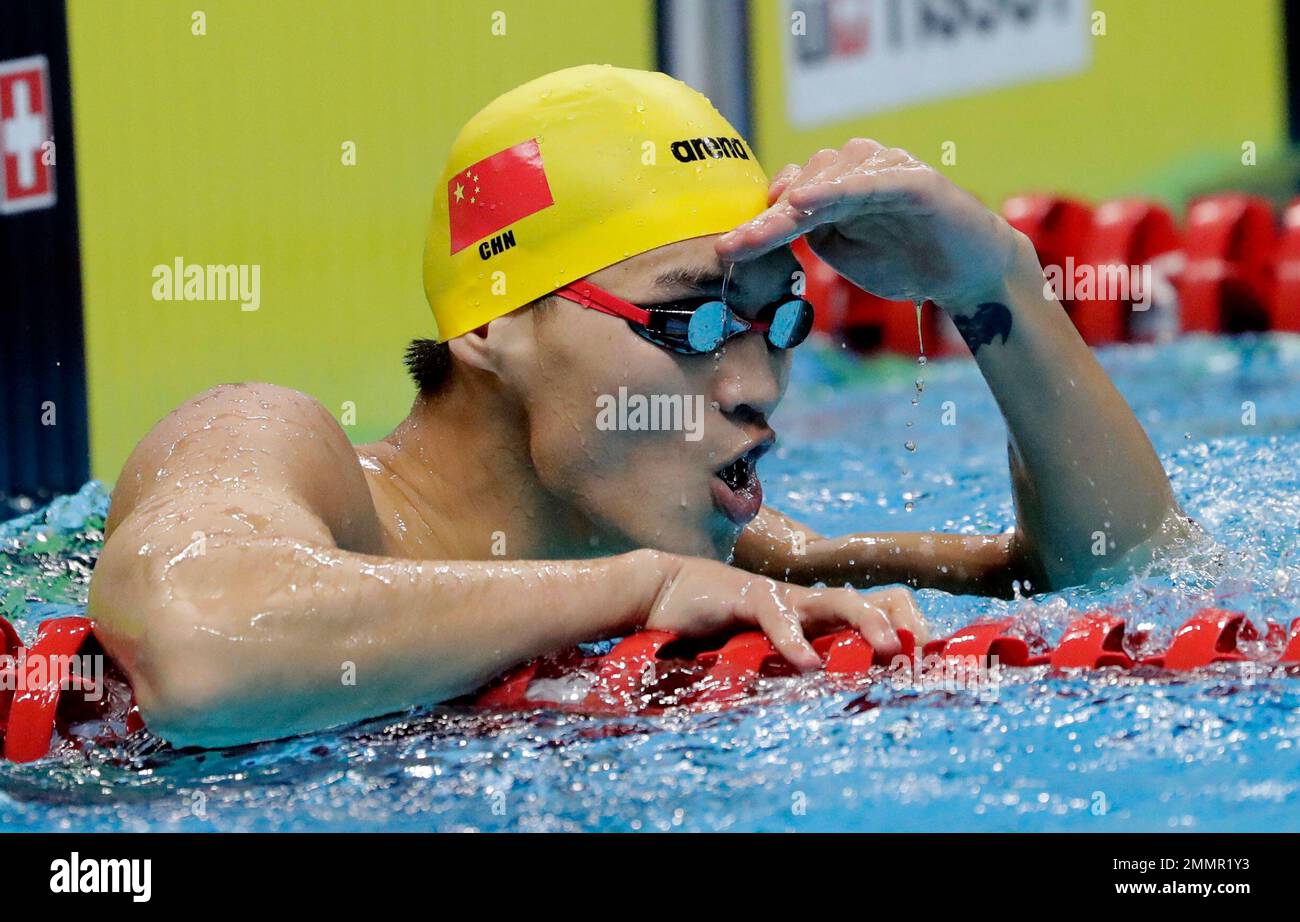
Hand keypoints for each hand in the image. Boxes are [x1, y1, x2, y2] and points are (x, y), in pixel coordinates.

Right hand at [642, 553, 926, 670]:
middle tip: (922, 660)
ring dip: (869, 624)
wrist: (665, 593)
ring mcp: (786, 598)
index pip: (886, 614)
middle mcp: (814, 606)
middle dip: (909, 627)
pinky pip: (779, 615)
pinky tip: (806, 665)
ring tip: (884, 652)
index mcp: (824, 619)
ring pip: (842, 600)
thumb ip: (796, 672)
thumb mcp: (767, 655)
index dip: (915, 635)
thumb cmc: (718, 628)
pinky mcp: (750, 597)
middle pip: (881, 600)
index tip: (936, 667)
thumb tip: (830, 699)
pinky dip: (795, 641)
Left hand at [715, 138, 1025, 308]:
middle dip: (767, 217)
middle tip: (736, 246)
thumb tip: (760, 233)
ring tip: (771, 224)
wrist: (966, 271)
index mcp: (835, 188)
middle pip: (800, 185)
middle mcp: (856, 170)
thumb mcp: (842, 252)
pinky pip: (870, 181)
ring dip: (797, 200)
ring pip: (829, 176)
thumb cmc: (904, 259)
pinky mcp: (913, 180)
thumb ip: (807, 236)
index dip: (754, 224)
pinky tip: (809, 200)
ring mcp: (884, 170)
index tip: (724, 249)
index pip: (786, 200)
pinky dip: (838, 189)